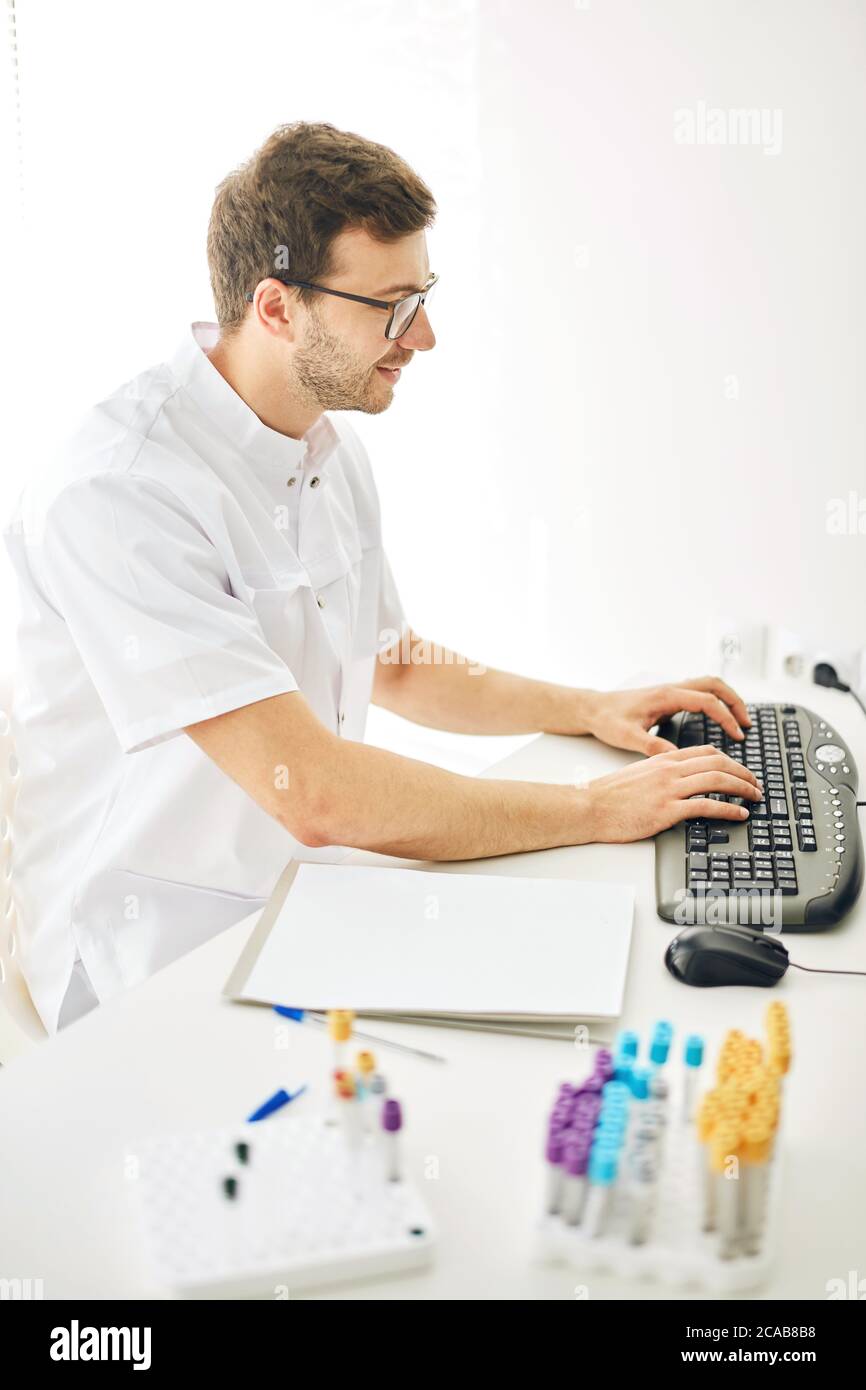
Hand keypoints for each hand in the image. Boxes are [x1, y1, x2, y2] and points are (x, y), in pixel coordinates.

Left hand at [584, 675, 750, 755]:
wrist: (592, 708)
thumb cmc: (607, 720)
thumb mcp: (627, 736)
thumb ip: (652, 746)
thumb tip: (677, 759)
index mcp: (665, 696)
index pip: (706, 701)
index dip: (726, 717)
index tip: (738, 734)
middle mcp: (671, 689)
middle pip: (714, 684)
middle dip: (735, 701)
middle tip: (747, 723)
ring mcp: (670, 691)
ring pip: (708, 685)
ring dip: (727, 699)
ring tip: (740, 720)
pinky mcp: (668, 697)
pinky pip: (699, 693)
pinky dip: (715, 702)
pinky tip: (718, 719)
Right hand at [586, 744, 762, 843]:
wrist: (589, 806)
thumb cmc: (609, 795)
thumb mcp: (639, 775)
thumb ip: (662, 775)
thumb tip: (680, 784)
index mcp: (663, 759)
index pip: (706, 752)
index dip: (730, 761)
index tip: (741, 771)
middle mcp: (669, 770)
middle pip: (718, 762)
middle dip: (744, 772)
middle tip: (756, 784)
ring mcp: (669, 789)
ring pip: (717, 780)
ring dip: (742, 788)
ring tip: (755, 797)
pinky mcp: (667, 810)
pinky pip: (706, 806)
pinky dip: (729, 809)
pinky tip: (739, 815)